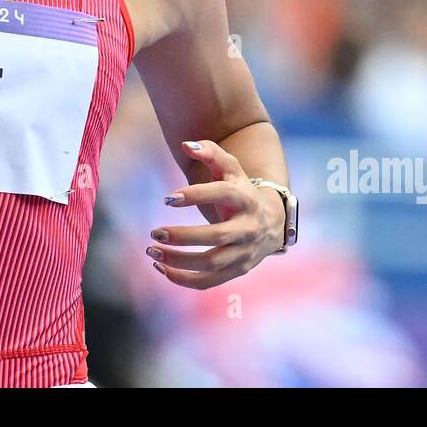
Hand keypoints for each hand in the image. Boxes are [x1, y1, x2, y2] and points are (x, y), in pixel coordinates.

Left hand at [147, 139, 286, 288]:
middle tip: (155, 232)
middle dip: (183, 236)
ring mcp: (244, 251)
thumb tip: (186, 145)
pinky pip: (210, 281)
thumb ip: (210, 152)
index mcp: (245, 198)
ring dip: (178, 260)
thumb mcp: (231, 168)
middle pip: (216, 235)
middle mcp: (247, 227)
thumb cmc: (242, 190)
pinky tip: (162, 269)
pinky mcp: (238, 270)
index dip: (195, 195)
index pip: (222, 194)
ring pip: (211, 262)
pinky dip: (184, 279)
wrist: (273, 222)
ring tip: (152, 252)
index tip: (167, 199)